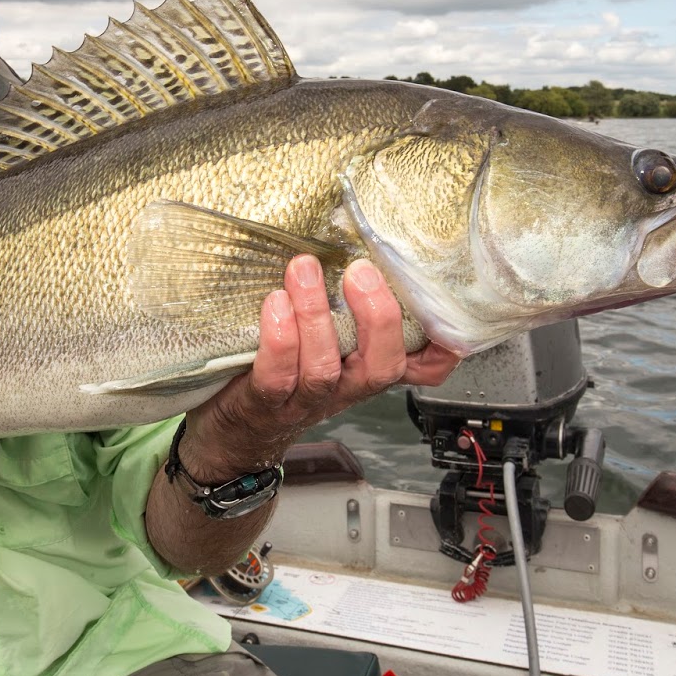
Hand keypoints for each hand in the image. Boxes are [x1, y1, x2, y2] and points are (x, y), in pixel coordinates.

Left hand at [181, 256, 459, 480]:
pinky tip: (275, 303)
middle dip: (376, 317)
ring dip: (316, 315)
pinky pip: (277, 377)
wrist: (234, 433)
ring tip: (303, 269)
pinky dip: (279, 341)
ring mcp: (305, 401)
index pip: (422, 369)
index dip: (441, 347)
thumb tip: (350, 242)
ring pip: (324, 368)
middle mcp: (344, 389)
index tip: (434, 302)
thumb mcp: (323, 340)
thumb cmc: (279, 374)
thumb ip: (343, 308)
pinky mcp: (264, 404)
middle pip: (381, 367)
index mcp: (363, 369)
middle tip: (360, 270)